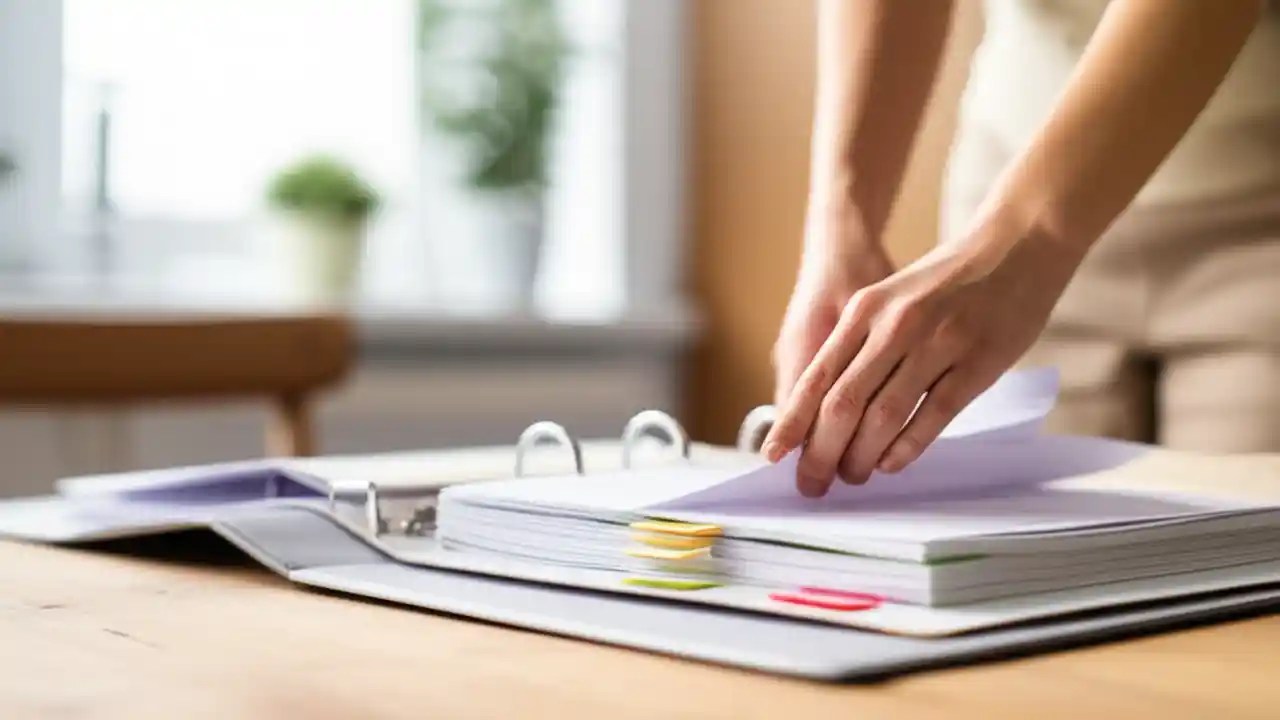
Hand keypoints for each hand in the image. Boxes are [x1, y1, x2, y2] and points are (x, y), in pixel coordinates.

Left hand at [762, 231, 1084, 497]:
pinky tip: (891, 463)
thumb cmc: (945, 278)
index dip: (793, 422)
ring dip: (862, 455)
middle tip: (812, 483)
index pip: (816, 377)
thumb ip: (856, 343)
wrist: (1017, 243)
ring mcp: (937, 344)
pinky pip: (931, 415)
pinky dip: (906, 446)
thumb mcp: (888, 296)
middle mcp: (895, 325)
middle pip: (843, 403)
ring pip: (884, 415)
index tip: (773, 456)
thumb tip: (822, 402)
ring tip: (852, 476)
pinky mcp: (975, 363)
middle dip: (821, 452)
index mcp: (865, 308)